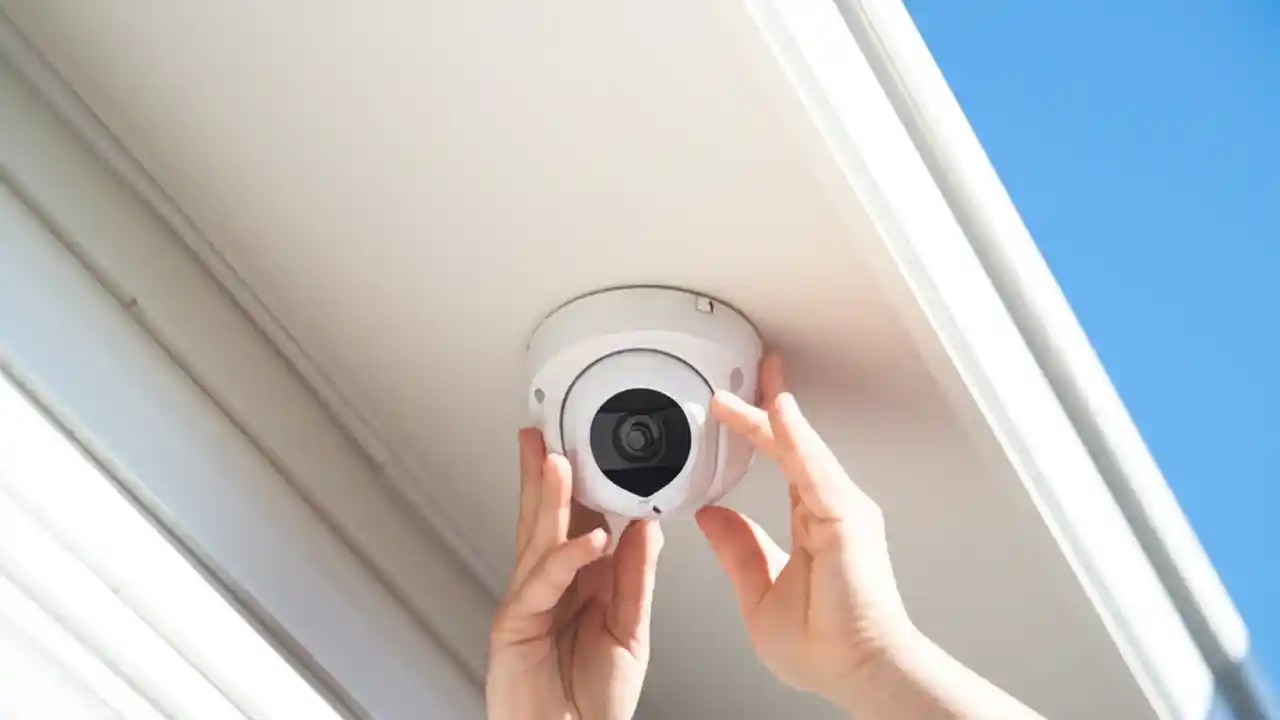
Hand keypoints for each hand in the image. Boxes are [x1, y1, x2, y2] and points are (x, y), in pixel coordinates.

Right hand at [486, 429, 663, 719]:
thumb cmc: (590, 701)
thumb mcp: (627, 629)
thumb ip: (633, 578)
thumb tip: (643, 527)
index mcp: (573, 581)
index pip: (572, 519)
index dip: (575, 481)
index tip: (580, 441)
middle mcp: (545, 585)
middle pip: (544, 518)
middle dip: (544, 473)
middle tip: (546, 430)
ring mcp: (526, 603)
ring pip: (538, 541)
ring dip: (550, 500)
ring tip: (560, 462)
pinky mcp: (514, 627)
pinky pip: (544, 585)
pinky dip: (566, 560)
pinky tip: (587, 540)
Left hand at [696, 354, 916, 709]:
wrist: (859, 672)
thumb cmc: (826, 648)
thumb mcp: (758, 595)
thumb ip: (739, 552)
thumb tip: (712, 518)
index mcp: (813, 525)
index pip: (781, 463)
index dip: (759, 430)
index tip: (736, 405)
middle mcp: (830, 510)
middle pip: (792, 444)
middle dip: (767, 405)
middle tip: (746, 370)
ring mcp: (842, 510)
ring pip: (801, 448)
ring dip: (774, 412)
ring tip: (752, 379)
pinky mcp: (847, 518)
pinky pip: (814, 469)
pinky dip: (795, 437)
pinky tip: (777, 410)